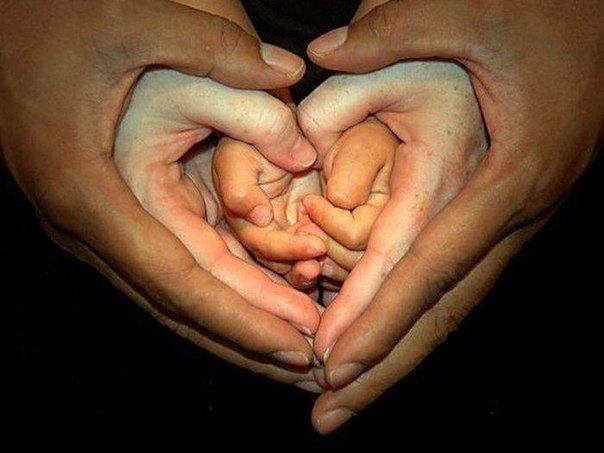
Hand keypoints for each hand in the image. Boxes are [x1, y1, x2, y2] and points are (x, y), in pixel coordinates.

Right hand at [0, 0, 320, 383]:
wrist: (10, 16)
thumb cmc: (62, 16)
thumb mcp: (141, 22)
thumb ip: (222, 54)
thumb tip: (291, 84)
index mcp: (88, 189)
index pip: (178, 278)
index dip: (241, 317)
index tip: (297, 345)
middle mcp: (89, 222)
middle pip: (179, 302)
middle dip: (246, 337)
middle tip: (309, 365)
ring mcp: (99, 222)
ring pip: (175, 292)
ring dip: (235, 325)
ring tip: (292, 350)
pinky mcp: (114, 211)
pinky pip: (171, 263)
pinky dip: (218, 290)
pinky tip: (260, 303)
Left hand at [302, 0, 602, 430]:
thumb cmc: (549, 7)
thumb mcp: (469, 7)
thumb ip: (392, 30)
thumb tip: (321, 53)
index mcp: (511, 171)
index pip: (430, 264)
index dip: (378, 318)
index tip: (329, 365)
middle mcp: (516, 210)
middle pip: (445, 309)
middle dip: (386, 368)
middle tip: (328, 419)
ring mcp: (514, 216)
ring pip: (451, 304)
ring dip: (398, 354)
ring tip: (345, 399)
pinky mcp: (502, 208)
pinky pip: (454, 277)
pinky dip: (414, 315)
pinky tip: (381, 336)